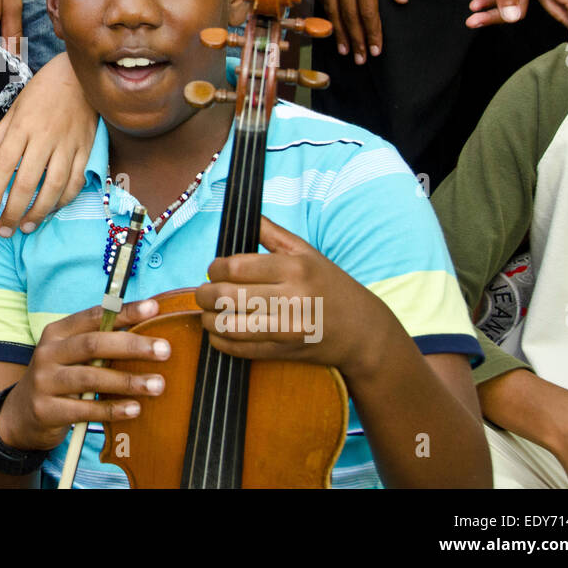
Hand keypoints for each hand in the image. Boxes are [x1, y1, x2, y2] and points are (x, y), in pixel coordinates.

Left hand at [0, 54, 94, 234]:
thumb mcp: (12, 114)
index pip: (4, 165)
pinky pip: (77, 180)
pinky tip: (52, 210)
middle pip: (28, 181)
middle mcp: (45, 137)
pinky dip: (65, 199)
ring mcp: (68, 144)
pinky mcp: (87, 149)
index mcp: (22, 127)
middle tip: (4, 230)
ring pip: (54, 185)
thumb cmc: (41, 94)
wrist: (78, 76)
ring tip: (26, 227)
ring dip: (40, 211)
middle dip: (14, 210)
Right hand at [0, 298, 168, 451]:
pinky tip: (135, 409)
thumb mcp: (70, 355)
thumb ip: (99, 343)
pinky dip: (112, 408)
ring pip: (91, 377)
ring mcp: (44, 382)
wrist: (22, 415)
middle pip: (93, 344)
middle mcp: (48, 353)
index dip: (124, 311)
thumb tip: (146, 331)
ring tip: (157, 385)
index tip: (154, 308)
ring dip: (127, 381)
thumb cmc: (59, 379)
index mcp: (57, 333)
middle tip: (164, 350)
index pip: (94, 316)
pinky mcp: (46, 410)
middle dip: (132, 345)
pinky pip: (85, 409)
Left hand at [194, 215, 394, 381]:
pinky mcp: (284, 351)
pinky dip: (221, 341)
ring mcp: (287, 328)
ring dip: (209, 319)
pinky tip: (219, 332)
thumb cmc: (331, 286)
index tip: (213, 270)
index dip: (214, 268)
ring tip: (209, 312)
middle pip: (226, 296)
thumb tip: (246, 215)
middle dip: (205, 294)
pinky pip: (240, 349)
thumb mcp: (307, 253)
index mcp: (294, 268)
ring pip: (228, 325)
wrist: (363, 332)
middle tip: (204, 291)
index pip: (235, 267)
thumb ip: (273, 233)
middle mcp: (291, 298)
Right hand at [315, 0, 406, 62]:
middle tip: (361, 61)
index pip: (368, 12)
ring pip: (333, 10)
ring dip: (339, 33)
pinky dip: (327, 14)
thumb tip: (400, 0)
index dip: (372, 33)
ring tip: (345, 50)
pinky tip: (330, 23)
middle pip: (349, 16)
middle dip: (356, 40)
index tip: (376, 50)